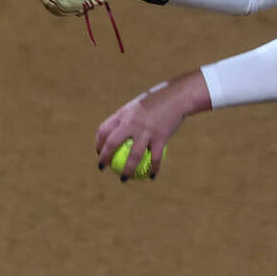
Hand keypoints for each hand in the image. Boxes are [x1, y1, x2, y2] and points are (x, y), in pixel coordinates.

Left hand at [95, 72, 210, 178]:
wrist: (177, 97)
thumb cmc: (157, 101)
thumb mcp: (138, 106)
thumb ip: (128, 118)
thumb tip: (120, 132)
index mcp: (123, 114)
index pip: (104, 129)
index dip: (98, 142)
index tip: (99, 151)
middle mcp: (132, 122)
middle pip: (112, 143)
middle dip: (104, 157)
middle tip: (103, 168)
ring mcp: (146, 130)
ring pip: (133, 156)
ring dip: (127, 170)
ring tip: (124, 179)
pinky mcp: (160, 137)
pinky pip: (155, 158)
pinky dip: (152, 169)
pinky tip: (151, 176)